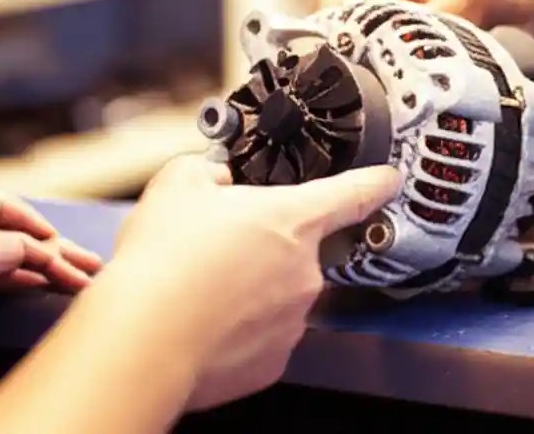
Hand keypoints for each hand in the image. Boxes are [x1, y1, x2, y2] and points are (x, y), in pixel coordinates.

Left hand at [0, 177, 102, 317]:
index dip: (44, 237)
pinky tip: (34, 284)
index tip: (71, 260)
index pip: (10, 215)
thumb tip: (24, 253)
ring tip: (79, 277)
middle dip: (54, 251)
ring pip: (3, 252)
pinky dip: (12, 278)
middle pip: (13, 232)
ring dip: (40, 266)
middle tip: (94, 271)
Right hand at [109, 156, 400, 410]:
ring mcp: (292, 321)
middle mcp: (305, 271)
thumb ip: (208, 171)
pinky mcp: (272, 362)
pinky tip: (202, 323)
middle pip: (294, 250)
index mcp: (293, 219)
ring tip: (198, 290)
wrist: (145, 338)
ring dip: (246, 291)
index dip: (374, 183)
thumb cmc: (164, 260)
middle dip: (261, 248)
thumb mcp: (179, 183)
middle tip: (213, 251)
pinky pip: (259, 337)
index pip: (352, 194)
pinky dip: (235, 331)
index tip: (388, 180)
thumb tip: (215, 180)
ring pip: (275, 296)